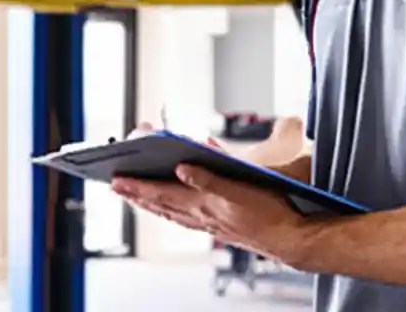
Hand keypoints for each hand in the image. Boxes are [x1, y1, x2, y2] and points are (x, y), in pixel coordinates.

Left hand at [111, 163, 314, 266]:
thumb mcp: (241, 187)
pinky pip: (184, 218)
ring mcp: (209, 222)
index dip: (138, 186)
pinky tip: (167, 207)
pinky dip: (169, 210)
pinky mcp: (218, 226)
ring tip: (132, 194)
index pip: (162, 192)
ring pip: (170, 212)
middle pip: (160, 203)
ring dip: (149, 203)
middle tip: (115, 185)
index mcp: (204, 203)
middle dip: (136, 194)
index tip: (117, 178)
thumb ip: (210, 178)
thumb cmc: (270, 211)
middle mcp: (202, 215)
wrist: (290, 238)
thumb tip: (183, 168)